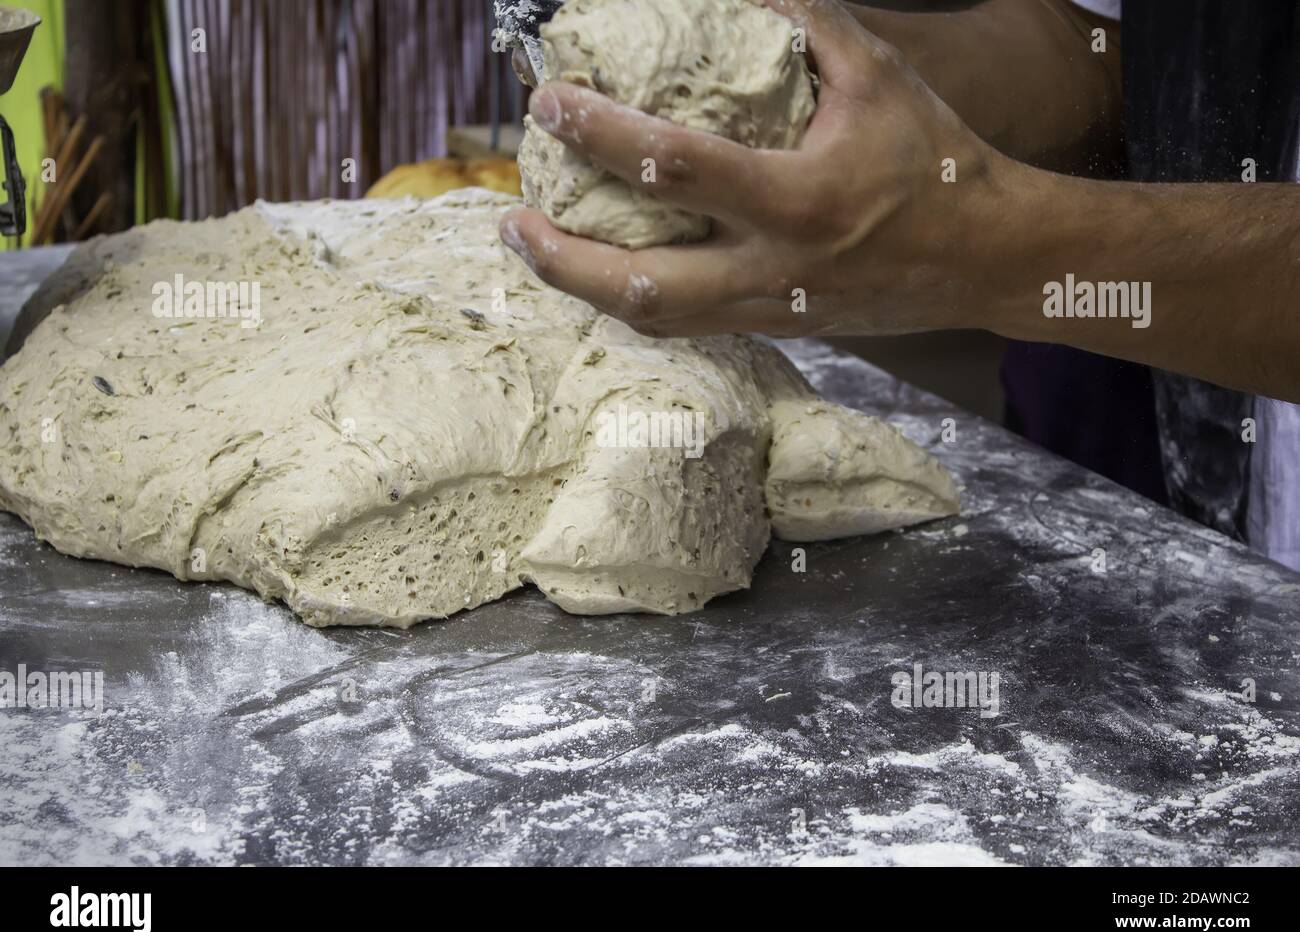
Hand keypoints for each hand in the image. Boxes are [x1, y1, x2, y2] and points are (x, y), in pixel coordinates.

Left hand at [499, 0, 1017, 337]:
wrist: (983, 257)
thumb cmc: (935, 160)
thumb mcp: (878, 73)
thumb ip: (805, 23)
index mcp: (799, 201)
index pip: (673, 168)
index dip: (599, 132)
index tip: (548, 103)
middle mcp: (775, 269)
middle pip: (641, 287)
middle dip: (561, 258)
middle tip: (511, 219)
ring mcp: (770, 310)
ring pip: (654, 320)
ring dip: (583, 288)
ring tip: (537, 247)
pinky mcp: (772, 328)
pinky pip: (684, 324)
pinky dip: (630, 298)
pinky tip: (598, 269)